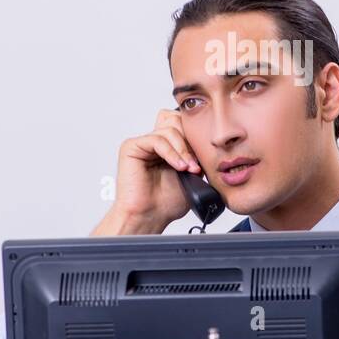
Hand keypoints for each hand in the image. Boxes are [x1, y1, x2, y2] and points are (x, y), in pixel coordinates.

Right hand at [91, 108, 201, 234]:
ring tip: (188, 169)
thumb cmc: (165, 202)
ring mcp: (144, 143)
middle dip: (190, 141)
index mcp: (169, 147)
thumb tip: (206, 142)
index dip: (196, 138)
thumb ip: (196, 154)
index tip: (204, 157)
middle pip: (177, 121)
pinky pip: (156, 139)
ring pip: (170, 129)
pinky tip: (178, 166)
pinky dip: (171, 152)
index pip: (184, 125)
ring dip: (183, 150)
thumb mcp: (192, 174)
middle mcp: (155, 142)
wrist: (149, 217)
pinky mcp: (132, 147)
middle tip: (195, 163)